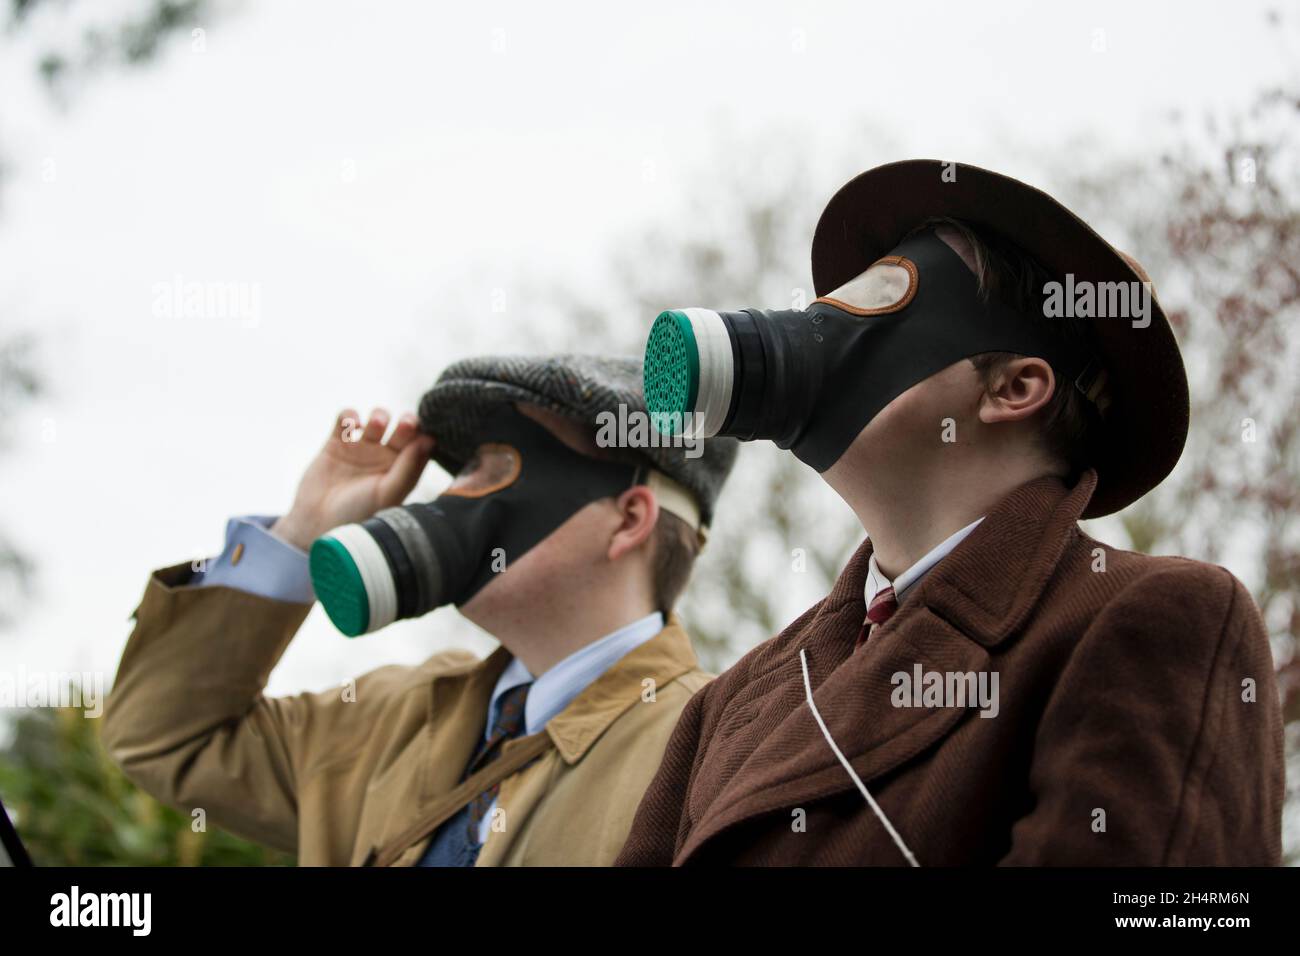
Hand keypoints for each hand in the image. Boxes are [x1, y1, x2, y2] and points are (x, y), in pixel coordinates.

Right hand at [271, 408, 435, 550]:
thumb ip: (407, 469)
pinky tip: (351, 426)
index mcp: (402, 471)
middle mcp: (385, 457)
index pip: (420, 446)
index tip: (426, 432)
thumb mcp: (386, 495)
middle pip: (402, 430)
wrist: (316, 523)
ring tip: (376, 423)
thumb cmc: (357, 515)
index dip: (425, 435)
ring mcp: (361, 448)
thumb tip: (428, 440)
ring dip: (380, 415)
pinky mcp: (337, 443)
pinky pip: (345, 420)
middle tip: (407, 423)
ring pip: (377, 420)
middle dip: (407, 422)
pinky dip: (349, 416)